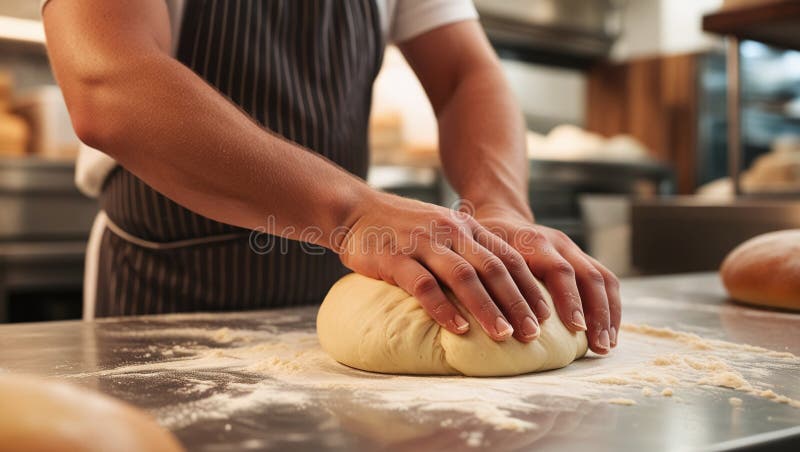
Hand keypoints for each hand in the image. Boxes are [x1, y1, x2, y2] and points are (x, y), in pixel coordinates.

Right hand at [338, 192, 547, 342]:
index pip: (509, 257)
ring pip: (464, 277)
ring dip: (487, 308)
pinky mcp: (395, 257)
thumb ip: (467, 250)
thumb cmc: (402, 228)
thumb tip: (501, 288)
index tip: (544, 316)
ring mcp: (422, 242)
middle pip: (493, 268)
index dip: (529, 287)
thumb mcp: (442, 228)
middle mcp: (450, 231)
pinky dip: (443, 308)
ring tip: (503, 335)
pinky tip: (457, 329)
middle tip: (532, 334)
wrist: (355, 210)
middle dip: (517, 303)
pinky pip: (424, 285)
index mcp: (466, 226)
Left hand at [472, 205, 620, 354]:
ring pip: (604, 278)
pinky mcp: (581, 258)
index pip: (559, 270)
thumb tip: (490, 320)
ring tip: (606, 346)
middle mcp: (559, 244)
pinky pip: (605, 281)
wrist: (501, 218)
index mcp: (534, 242)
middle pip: (589, 276)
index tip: (576, 328)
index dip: (569, 299)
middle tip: (598, 346)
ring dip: (609, 314)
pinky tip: (608, 333)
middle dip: (598, 313)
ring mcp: (574, 250)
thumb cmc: (486, 245)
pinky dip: (610, 308)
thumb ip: (488, 281)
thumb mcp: (482, 256)